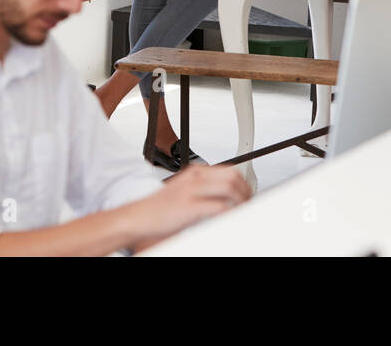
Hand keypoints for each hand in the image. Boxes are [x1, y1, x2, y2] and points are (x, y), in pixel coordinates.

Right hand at [134, 165, 250, 242]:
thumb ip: (205, 190)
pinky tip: (232, 218)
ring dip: (242, 201)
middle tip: (249, 204)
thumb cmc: (162, 208)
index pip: (229, 171)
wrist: (140, 217)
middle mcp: (195, 178)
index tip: (249, 195)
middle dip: (246, 191)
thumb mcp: (185, 192)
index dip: (244, 183)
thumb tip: (227, 197)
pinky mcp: (190, 207)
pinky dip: (230, 213)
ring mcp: (192, 191)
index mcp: (195, 172)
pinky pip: (219, 207)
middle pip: (233, 177)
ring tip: (244, 212)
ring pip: (230, 189)